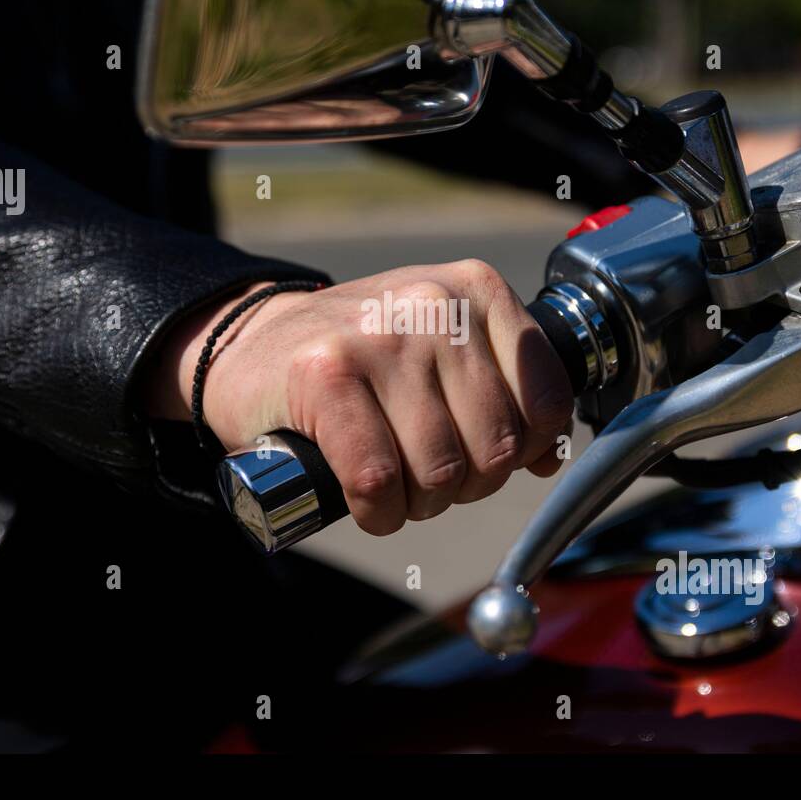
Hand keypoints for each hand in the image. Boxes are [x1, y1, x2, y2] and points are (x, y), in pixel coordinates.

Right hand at [147, 262, 573, 534]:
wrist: (252, 344)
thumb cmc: (360, 361)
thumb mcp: (444, 347)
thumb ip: (504, 388)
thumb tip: (548, 455)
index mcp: (477, 289)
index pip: (546, 399)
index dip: (522, 451)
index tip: (483, 454)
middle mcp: (433, 303)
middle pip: (494, 447)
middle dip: (465, 486)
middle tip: (427, 476)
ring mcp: (377, 337)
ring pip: (440, 470)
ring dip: (418, 504)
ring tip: (393, 485)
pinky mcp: (325, 377)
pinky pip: (378, 478)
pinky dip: (377, 510)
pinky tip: (366, 501)